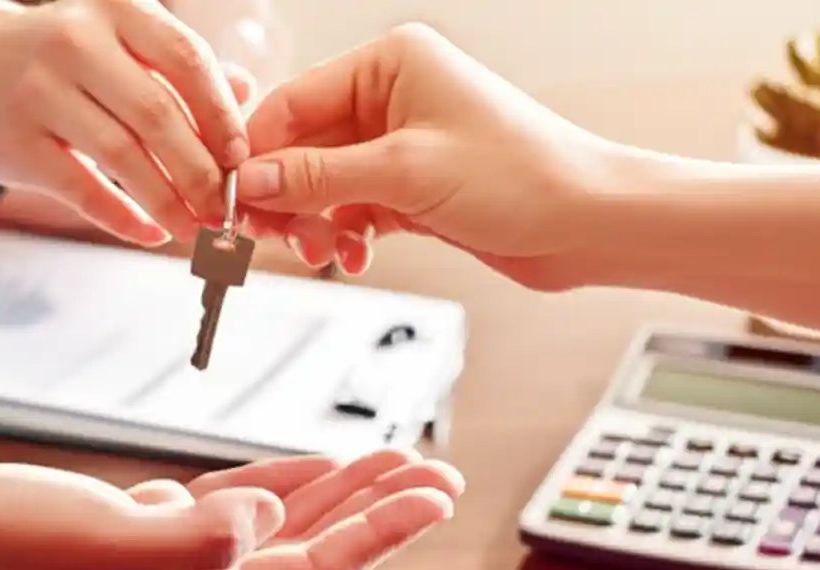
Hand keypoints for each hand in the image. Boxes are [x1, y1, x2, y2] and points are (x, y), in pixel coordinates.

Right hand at [0, 0, 248, 247]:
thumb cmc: (52, 55)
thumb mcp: (113, 39)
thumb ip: (176, 65)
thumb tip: (243, 94)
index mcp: (113, 9)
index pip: (185, 59)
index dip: (220, 113)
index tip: (241, 157)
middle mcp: (75, 42)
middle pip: (157, 115)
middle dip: (199, 171)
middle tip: (224, 209)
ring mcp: (39, 92)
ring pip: (123, 156)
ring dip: (168, 201)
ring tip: (194, 229)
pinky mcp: (16, 142)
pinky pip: (82, 188)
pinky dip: (122, 218)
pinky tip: (150, 233)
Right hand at [0, 451, 462, 569]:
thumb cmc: (11, 546)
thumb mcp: (106, 538)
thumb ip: (196, 535)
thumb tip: (268, 520)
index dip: (380, 534)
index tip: (430, 496)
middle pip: (315, 551)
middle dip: (380, 511)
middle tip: (435, 473)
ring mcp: (176, 562)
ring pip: (283, 527)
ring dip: (342, 494)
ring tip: (393, 461)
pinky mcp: (153, 530)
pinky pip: (238, 508)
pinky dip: (281, 485)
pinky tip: (309, 470)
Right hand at [235, 23, 616, 284]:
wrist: (590, 224)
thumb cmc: (522, 176)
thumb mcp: (404, 173)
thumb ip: (317, 177)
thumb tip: (249, 180)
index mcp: (390, 64)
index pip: (294, 103)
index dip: (256, 153)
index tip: (229, 195)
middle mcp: (392, 97)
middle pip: (303, 148)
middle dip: (285, 196)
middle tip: (267, 235)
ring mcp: (400, 144)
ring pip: (324, 185)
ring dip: (315, 222)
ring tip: (322, 251)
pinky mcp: (411, 187)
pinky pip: (353, 209)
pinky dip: (346, 235)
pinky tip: (354, 255)